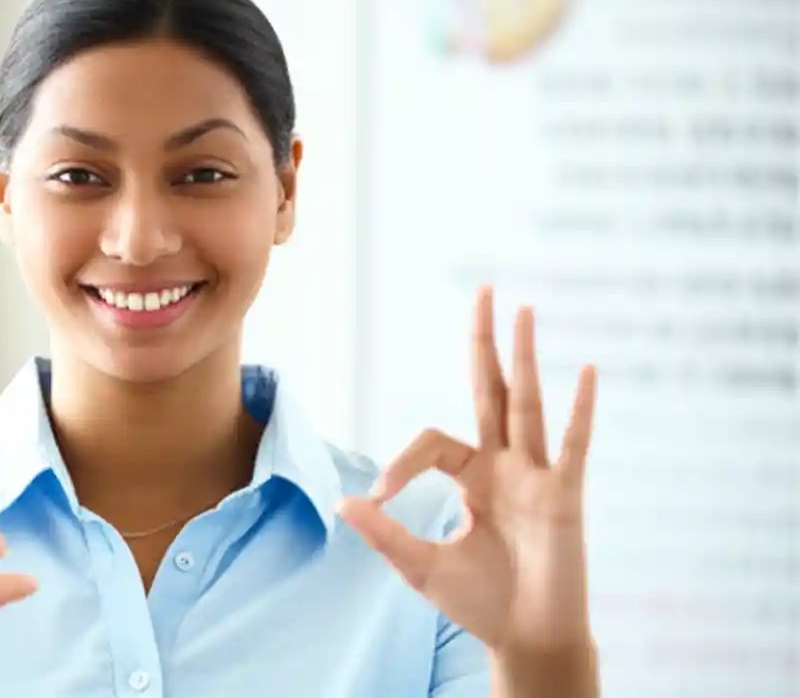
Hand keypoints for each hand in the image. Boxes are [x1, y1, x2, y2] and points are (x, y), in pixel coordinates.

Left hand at [338, 286, 596, 655]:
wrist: (527, 639)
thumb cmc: (480, 602)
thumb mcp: (419, 567)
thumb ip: (385, 533)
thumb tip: (342, 501)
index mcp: (472, 477)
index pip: (433, 442)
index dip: (402, 462)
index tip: (381, 495)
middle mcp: (506, 466)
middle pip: (492, 390)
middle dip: (484, 342)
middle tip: (483, 290)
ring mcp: (537, 477)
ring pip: (528, 405)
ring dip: (524, 358)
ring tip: (522, 309)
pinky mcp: (564, 497)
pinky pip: (573, 447)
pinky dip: (580, 411)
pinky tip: (587, 371)